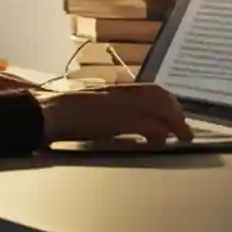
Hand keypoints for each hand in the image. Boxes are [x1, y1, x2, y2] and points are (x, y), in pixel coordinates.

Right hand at [34, 83, 192, 146]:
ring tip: (182, 137)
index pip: (151, 90)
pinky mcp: (118, 119)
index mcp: (115, 90)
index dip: (167, 103)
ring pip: (159, 106)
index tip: (177, 116)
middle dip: (176, 113)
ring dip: (174, 121)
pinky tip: (162, 142)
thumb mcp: (92, 109)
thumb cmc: (62, 115)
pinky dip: (159, 131)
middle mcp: (121, 92)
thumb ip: (111, 114)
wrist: (47, 113)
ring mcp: (120, 104)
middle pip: (159, 96)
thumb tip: (129, 126)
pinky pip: (147, 123)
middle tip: (185, 131)